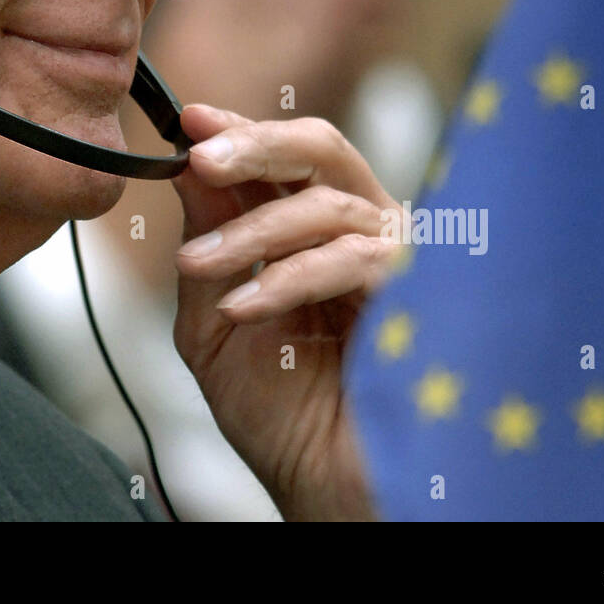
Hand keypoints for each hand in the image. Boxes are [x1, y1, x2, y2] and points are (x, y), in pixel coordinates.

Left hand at [171, 102, 401, 520]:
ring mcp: (396, 257)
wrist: (321, 486)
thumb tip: (186, 165)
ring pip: (324, 206)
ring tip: (194, 267)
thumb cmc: (279, 407)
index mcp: (317, 224)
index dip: (238, 130)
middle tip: (199, 153)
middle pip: (322, 148)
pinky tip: (239, 308)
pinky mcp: (418, 295)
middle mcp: (364, 226)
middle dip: (254, 144)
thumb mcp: (215, 318)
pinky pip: (349, 262)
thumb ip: (206, 243)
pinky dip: (287, 279)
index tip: (187, 118)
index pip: (284, 156)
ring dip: (249, 233)